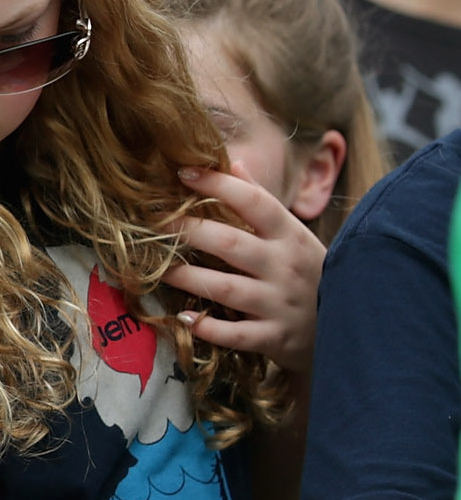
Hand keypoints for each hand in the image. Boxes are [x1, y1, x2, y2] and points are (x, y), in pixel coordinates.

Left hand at [163, 165, 324, 372]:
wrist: (345, 326)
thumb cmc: (308, 272)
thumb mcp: (294, 235)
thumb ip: (262, 201)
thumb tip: (233, 161)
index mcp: (291, 236)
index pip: (255, 202)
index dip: (219, 185)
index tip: (184, 173)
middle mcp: (286, 267)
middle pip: (230, 243)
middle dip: (189, 231)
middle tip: (154, 223)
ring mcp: (280, 304)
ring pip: (226, 288)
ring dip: (187, 277)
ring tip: (159, 269)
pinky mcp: (275, 337)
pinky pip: (236, 334)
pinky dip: (208, 328)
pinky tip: (184, 317)